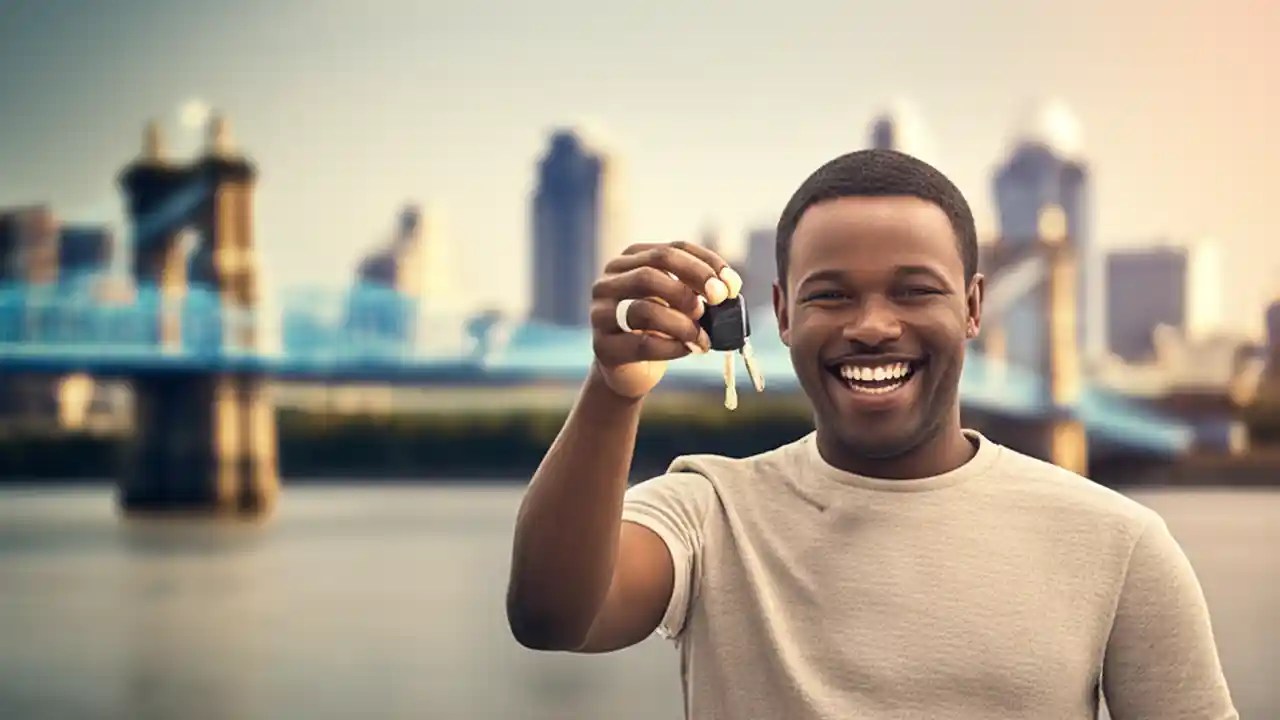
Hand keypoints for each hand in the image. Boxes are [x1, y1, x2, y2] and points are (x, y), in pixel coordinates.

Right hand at [590, 241, 741, 398]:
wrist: (629, 371)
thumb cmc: (659, 330)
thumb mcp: (678, 303)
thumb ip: (698, 290)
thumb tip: (726, 288)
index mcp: (630, 260)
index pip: (672, 249)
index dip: (706, 264)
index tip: (731, 285)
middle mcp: (609, 281)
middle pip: (653, 268)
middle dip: (693, 283)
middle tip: (718, 302)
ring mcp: (600, 313)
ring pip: (645, 308)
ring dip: (683, 323)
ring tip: (703, 337)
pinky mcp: (602, 347)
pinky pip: (642, 344)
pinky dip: (672, 347)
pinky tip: (687, 350)